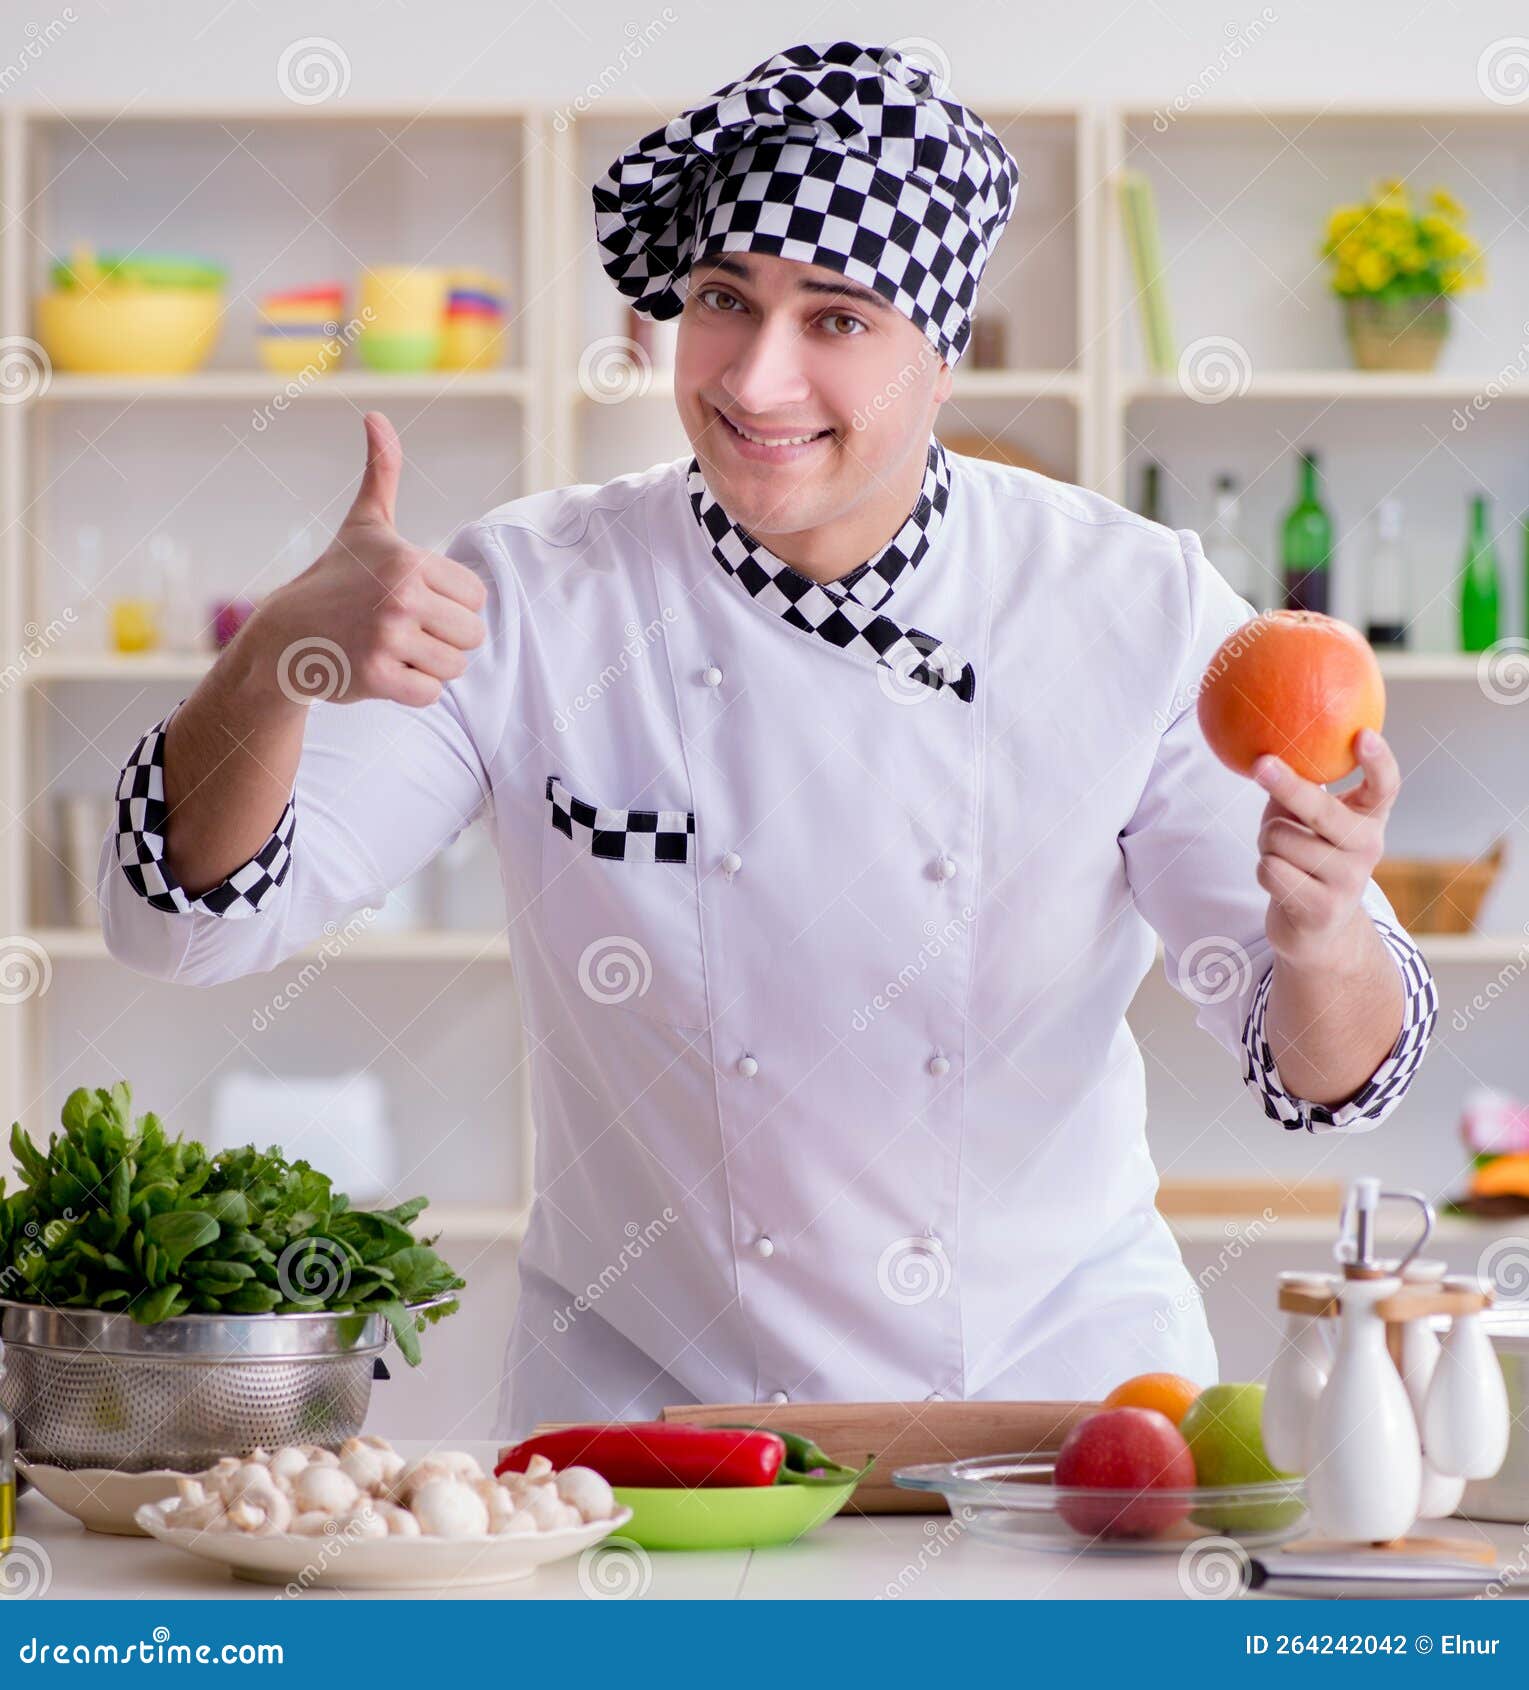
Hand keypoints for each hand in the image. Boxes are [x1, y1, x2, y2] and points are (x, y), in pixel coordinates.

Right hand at [251, 411, 487, 707]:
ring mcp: (388, 638)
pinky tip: (381, 671)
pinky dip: (410, 690)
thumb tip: (376, 416)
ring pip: (454, 667)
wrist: (285, 638)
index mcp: (410, 560)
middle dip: (442, 639)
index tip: (413, 600)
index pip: (477, 598)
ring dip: (427, 666)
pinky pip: (429, 694)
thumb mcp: (364, 524)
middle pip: (472, 636)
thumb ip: (382, 473)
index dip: (451, 605)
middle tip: (401, 630)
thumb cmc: (334, 579)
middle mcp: (401, 596)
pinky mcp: (377, 677)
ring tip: (390, 649)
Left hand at [1253, 728, 1399, 968]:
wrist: (1316, 929)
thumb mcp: (1305, 819)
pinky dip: (1264, 870)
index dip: (1378, 760)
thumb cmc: (1305, 855)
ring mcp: (1349, 881)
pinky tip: (1280, 879)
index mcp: (1370, 818)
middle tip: (1262, 764)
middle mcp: (1368, 847)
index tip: (1363, 734)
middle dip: (1287, 786)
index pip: (1386, 786)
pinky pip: (1271, 870)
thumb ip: (1297, 789)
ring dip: (1266, 842)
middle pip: (1322, 811)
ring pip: (1281, 839)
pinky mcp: (1322, 909)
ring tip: (1279, 852)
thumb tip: (1268, 754)